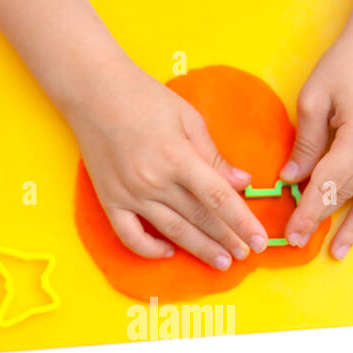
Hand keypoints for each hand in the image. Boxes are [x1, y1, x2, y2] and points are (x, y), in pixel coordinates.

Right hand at [65, 66, 268, 268]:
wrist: (93, 90)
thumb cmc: (144, 97)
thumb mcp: (187, 118)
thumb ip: (214, 155)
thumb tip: (242, 183)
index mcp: (178, 157)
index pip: (219, 198)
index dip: (242, 223)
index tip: (260, 241)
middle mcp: (154, 181)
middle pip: (199, 219)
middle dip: (226, 240)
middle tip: (245, 254)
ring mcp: (130, 194)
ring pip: (172, 231)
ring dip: (200, 249)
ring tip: (221, 262)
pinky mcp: (110, 200)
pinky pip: (130, 236)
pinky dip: (149, 249)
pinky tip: (168, 252)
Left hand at [281, 23, 352, 257]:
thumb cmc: (348, 62)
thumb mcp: (314, 98)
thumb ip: (306, 143)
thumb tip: (292, 179)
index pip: (326, 187)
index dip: (307, 214)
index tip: (292, 235)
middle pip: (349, 195)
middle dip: (325, 221)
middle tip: (304, 244)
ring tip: (341, 250)